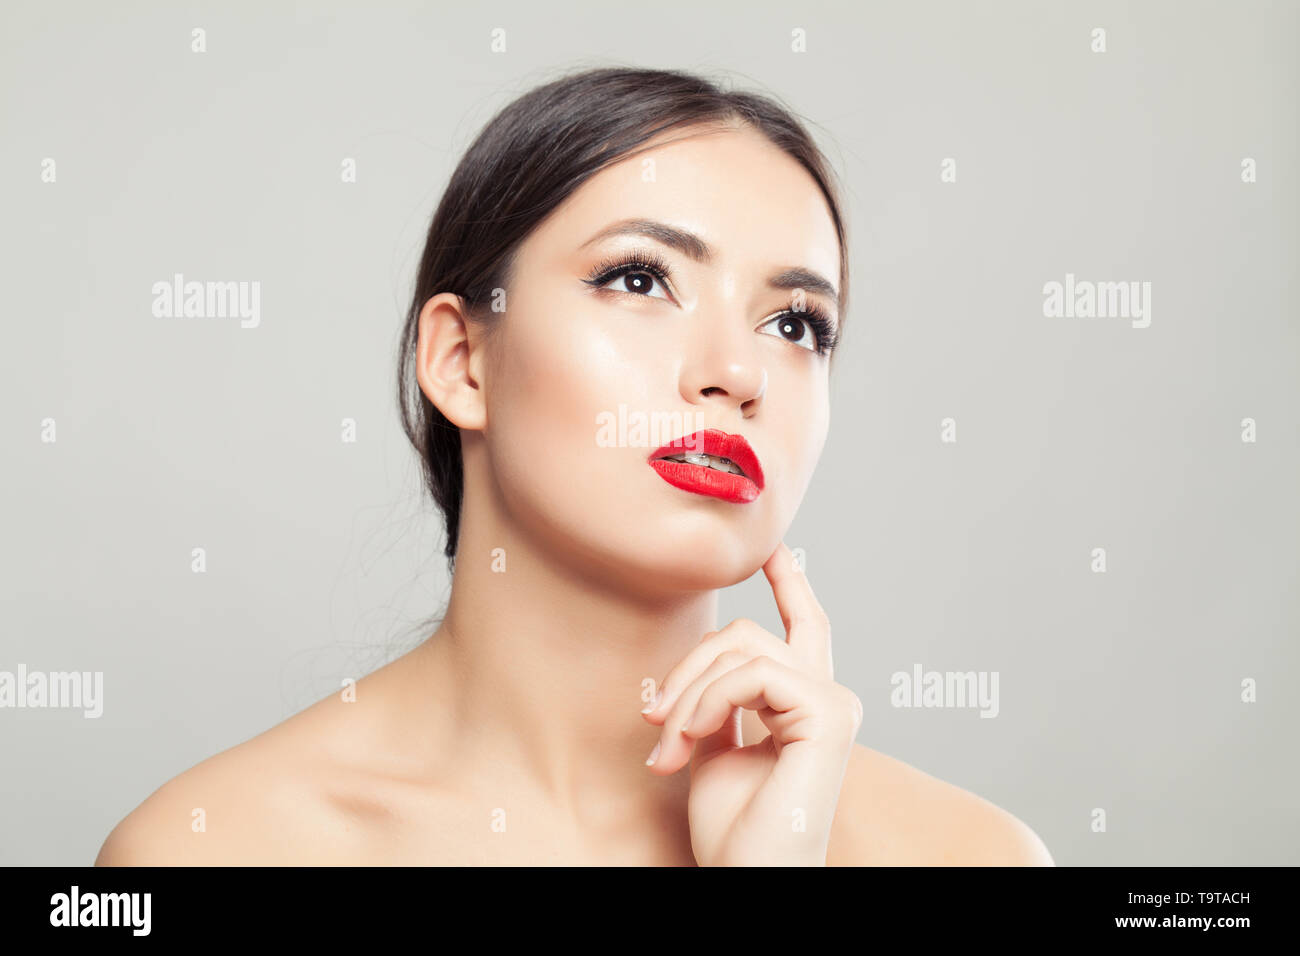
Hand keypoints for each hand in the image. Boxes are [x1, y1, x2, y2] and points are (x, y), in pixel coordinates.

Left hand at [641, 541, 861, 865]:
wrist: (747, 873)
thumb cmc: (733, 828)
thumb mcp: (713, 747)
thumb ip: (717, 701)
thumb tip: (693, 670)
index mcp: (804, 703)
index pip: (802, 625)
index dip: (788, 581)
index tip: (771, 546)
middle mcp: (828, 696)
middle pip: (746, 633)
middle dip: (688, 669)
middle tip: (651, 720)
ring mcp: (834, 704)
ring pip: (742, 647)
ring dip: (688, 693)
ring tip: (667, 744)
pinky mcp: (830, 714)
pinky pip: (753, 673)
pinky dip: (710, 701)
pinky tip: (692, 738)